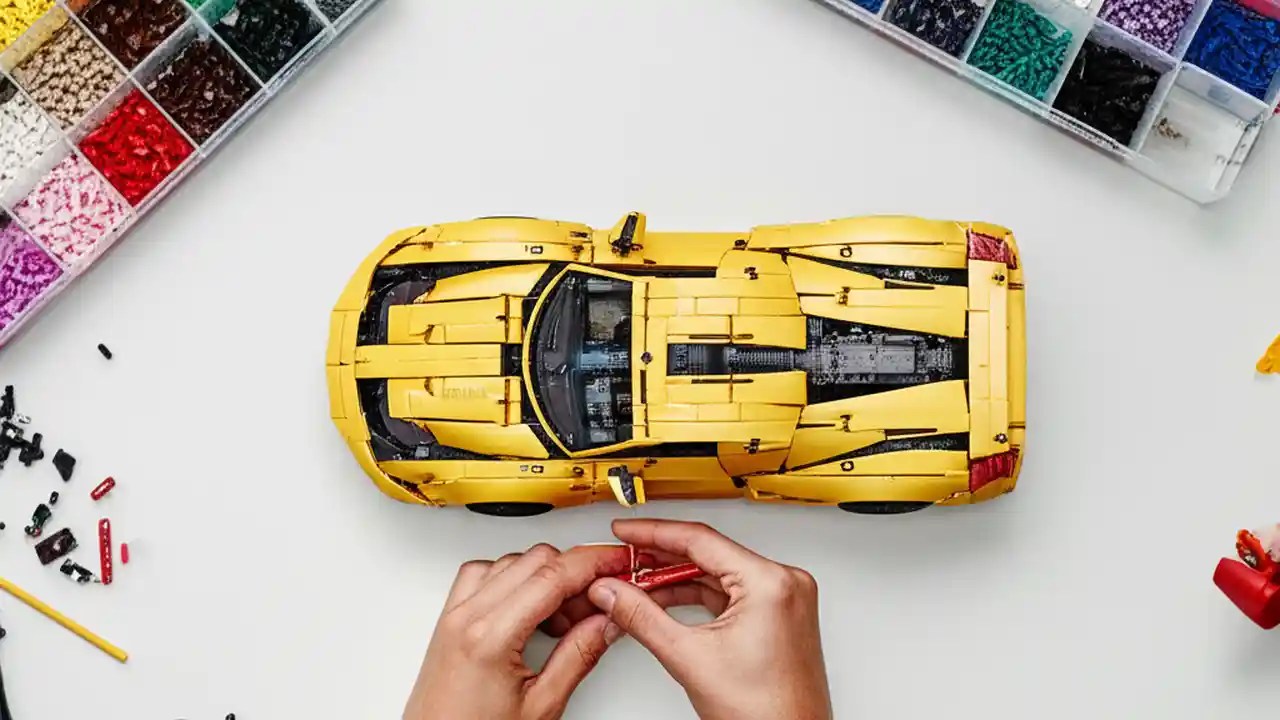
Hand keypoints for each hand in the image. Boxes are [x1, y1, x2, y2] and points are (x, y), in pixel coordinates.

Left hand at [405, 543, 631, 719]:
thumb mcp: (540, 706)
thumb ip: (578, 656)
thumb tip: (607, 621)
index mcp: (489, 637)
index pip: (553, 576)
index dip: (593, 562)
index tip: (619, 560)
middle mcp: (466, 618)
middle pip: (534, 560)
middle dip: (575, 570)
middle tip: (602, 596)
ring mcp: (453, 616)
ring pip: (510, 562)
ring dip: (545, 577)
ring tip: (567, 615)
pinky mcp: (448, 622)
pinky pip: (484, 576)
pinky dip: (514, 580)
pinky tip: (531, 609)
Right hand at [586, 520, 831, 719]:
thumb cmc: (765, 712)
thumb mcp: (689, 657)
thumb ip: (641, 617)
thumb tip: (614, 592)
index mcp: (770, 583)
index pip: (700, 540)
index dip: (654, 533)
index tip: (626, 530)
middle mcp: (784, 583)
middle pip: (709, 554)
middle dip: (661, 557)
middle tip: (625, 556)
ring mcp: (784, 599)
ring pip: (719, 573)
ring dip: (677, 577)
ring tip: (637, 579)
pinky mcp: (779, 615)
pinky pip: (731, 592)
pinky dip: (698, 595)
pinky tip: (666, 598)